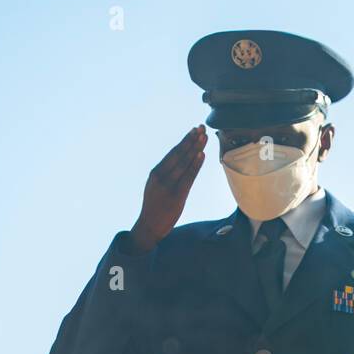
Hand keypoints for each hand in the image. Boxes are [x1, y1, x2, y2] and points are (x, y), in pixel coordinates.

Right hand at [128, 126, 206, 252]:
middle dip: (192, 140)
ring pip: (184, 163)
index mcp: (155, 173)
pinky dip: (195, 165)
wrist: (148, 226)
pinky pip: (188, 178)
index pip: (173, 153)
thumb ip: (167, 175)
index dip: (184, 141)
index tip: (194, 130)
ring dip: (196, 149)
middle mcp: (160, 177)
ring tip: (204, 137)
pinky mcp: (176, 196)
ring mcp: (168, 186)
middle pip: (179, 154)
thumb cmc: (155, 207)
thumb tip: (181, 162)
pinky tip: (201, 155)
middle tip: (202, 127)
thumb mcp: (156, 187)